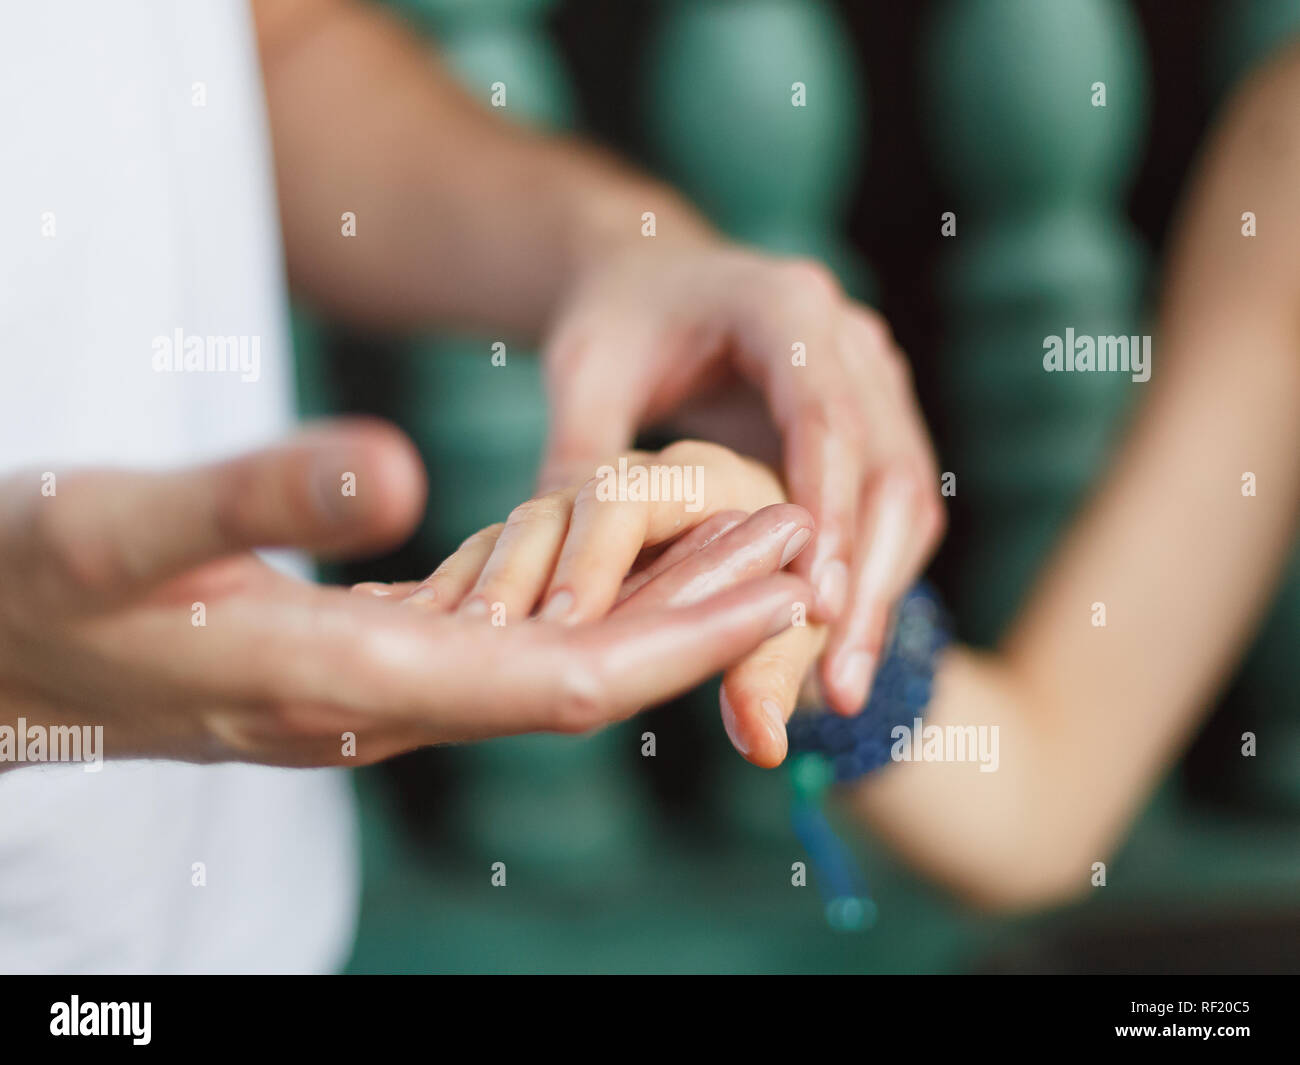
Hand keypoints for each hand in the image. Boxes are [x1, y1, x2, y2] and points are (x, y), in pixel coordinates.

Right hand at [0, 422, 807, 769]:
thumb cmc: (24, 588)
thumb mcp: (107, 524)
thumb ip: (249, 498)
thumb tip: (393, 467)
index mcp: (340, 679)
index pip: (560, 680)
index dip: (683, 633)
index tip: (778, 575)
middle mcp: (374, 708)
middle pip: (583, 678)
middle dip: (701, 618)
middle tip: (800, 545)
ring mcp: (369, 695)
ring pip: (549, 661)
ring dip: (653, 606)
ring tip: (736, 538)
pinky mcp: (357, 666)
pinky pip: (498, 646)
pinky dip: (577, 604)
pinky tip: (616, 560)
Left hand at [539, 234, 944, 717]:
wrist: (655, 285)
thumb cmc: (617, 326)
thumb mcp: (584, 377)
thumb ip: (580, 461)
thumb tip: (573, 583)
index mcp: (783, 306)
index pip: (824, 416)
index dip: (827, 511)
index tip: (816, 602)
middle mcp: (850, 339)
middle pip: (887, 468)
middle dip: (867, 579)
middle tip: (837, 684)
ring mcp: (875, 382)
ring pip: (907, 498)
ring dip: (881, 593)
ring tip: (838, 690)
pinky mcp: (878, 425)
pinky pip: (893, 508)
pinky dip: (872, 579)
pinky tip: (836, 652)